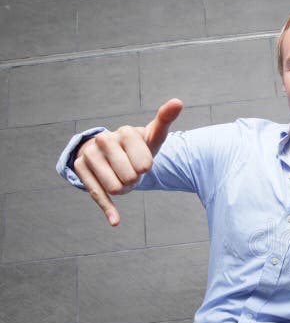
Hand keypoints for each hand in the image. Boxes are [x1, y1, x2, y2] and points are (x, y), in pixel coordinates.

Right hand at [73, 98, 182, 225]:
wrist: (111, 150)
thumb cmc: (138, 146)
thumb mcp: (153, 135)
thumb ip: (165, 119)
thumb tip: (178, 101)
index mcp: (126, 132)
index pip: (145, 165)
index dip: (146, 168)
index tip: (142, 161)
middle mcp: (104, 139)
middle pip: (130, 178)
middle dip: (134, 179)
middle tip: (130, 170)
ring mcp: (89, 154)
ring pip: (115, 187)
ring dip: (123, 189)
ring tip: (120, 176)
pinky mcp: (79, 169)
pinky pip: (97, 194)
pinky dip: (108, 209)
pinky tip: (116, 221)